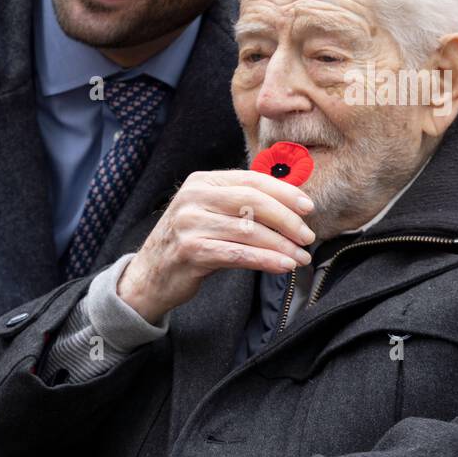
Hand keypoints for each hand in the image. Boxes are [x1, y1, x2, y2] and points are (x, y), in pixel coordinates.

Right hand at [117, 170, 316, 324]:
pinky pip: (237, 254)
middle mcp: (194, 197)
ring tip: (301, 257)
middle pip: (253, 202)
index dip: (284, 192)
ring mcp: (189, 223)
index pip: (252, 180)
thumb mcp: (211, 214)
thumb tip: (291, 206)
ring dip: (281, 245)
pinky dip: (265, 259)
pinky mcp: (190, 251)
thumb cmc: (190, 243)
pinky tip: (283, 266)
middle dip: (287, 219)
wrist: (149, 276)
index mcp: (203, 181)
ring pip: (249, 230)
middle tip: (308, 236)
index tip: (308, 208)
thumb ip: (242, 204)